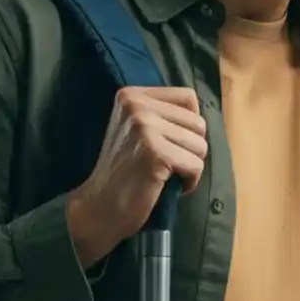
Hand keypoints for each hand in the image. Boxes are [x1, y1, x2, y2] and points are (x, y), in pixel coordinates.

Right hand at [66, 86, 207, 267]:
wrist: (99, 205)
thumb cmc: (124, 170)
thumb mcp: (135, 128)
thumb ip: (161, 113)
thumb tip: (199, 111)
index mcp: (131, 95)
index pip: (188, 97)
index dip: (190, 125)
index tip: (174, 143)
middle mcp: (136, 106)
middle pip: (198, 123)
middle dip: (192, 148)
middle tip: (170, 164)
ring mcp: (145, 128)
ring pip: (200, 145)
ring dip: (191, 165)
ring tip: (168, 174)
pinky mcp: (155, 153)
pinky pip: (196, 165)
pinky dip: (190, 182)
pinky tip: (169, 186)